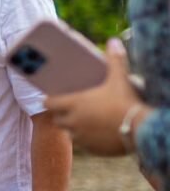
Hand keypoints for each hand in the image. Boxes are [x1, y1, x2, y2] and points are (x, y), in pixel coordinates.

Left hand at [45, 39, 148, 155]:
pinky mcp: (93, 149)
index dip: (49, 100)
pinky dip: (87, 139)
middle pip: (57, 119)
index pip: (49, 103)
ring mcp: (82, 137)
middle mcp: (73, 122)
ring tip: (84, 120)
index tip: (52, 97)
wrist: (141, 129)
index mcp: (74, 104)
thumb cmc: (127, 101)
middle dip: (61, 114)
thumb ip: (115, 60)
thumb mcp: (120, 79)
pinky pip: (84, 145)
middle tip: (70, 108)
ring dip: (74, 127)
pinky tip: (95, 133)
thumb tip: (113, 41)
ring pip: (69, 133)